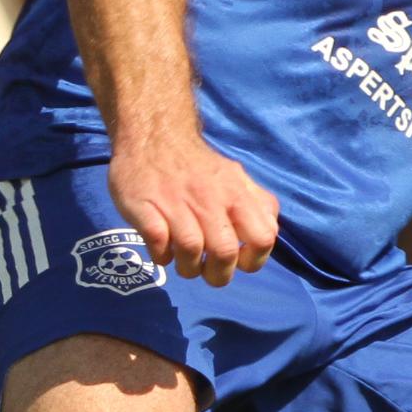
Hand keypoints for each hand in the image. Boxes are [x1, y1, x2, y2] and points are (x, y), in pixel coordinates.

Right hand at [106, 130, 278, 285]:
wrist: (154, 136)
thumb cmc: (197, 165)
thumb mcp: (235, 177)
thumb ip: (257, 203)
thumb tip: (267, 232)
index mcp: (236, 193)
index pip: (263, 237)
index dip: (254, 260)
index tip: (239, 262)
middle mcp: (209, 198)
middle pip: (225, 252)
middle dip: (218, 275)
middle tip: (208, 273)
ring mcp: (175, 202)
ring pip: (190, 250)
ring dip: (188, 268)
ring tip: (184, 264)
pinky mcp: (144, 206)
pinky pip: (157, 243)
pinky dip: (162, 256)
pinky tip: (163, 251)